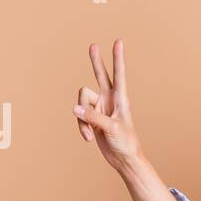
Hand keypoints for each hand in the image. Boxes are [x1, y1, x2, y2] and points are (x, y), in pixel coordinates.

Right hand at [74, 39, 142, 168]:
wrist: (123, 159)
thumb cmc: (125, 143)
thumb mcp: (112, 128)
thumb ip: (93, 116)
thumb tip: (75, 108)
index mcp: (120, 99)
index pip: (119, 74)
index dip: (118, 58)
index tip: (118, 42)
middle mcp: (109, 100)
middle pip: (100, 76)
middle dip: (96, 61)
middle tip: (93, 45)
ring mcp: (99, 108)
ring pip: (81, 101)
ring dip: (82, 117)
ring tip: (90, 132)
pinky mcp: (91, 118)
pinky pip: (79, 115)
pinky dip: (81, 126)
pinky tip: (88, 138)